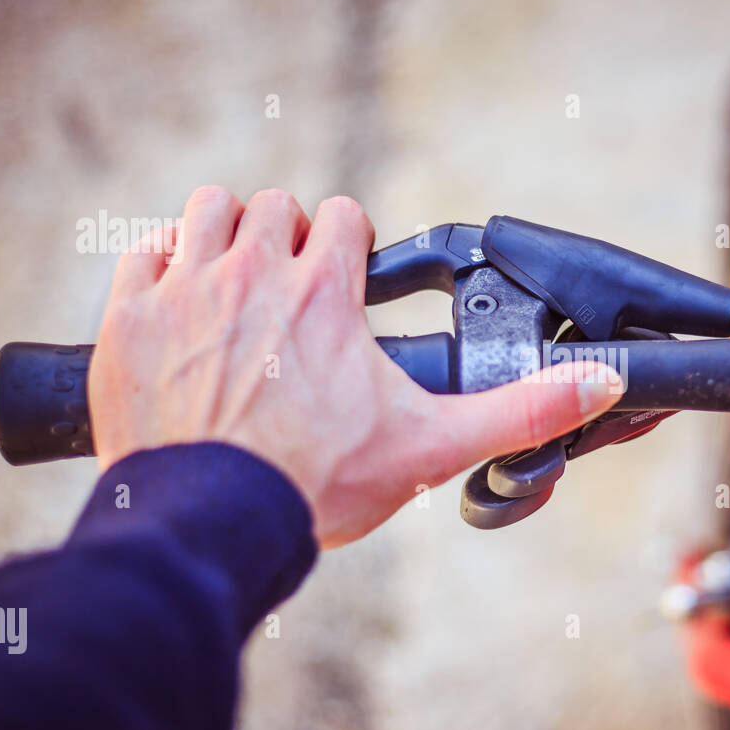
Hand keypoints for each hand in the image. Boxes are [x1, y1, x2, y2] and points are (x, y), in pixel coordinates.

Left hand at [88, 186, 621, 547]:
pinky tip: (179, 306)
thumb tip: (600, 382)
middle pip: (274, 207)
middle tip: (292, 297)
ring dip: (225, 236)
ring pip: (206, 212)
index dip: (349, 245)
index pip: (345, 217)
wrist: (214, 521)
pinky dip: (160, 266)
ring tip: (237, 289)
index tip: (345, 283)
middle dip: (289, 240)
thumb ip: (522, 409)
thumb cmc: (318, 484)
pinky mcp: (129, 318)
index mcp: (326, 293)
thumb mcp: (434, 447)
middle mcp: (254, 273)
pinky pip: (141, 252)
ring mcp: (184, 289)